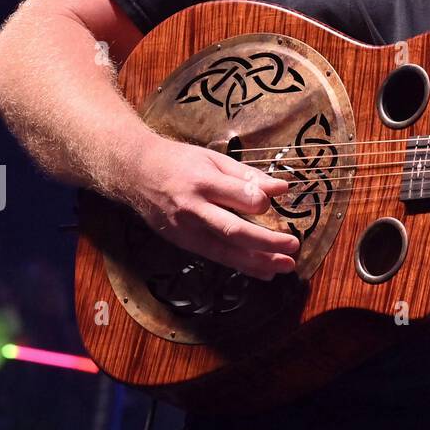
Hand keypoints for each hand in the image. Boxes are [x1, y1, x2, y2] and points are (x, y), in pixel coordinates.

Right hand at [125, 132, 300, 279]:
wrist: (136, 173)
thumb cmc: (180, 162)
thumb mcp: (214, 159)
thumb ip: (248, 176)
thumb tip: (282, 188)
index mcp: (202, 182)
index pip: (236, 196)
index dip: (260, 201)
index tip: (277, 199)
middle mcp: (193, 210)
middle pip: (233, 230)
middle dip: (266, 242)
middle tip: (293, 246)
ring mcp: (186, 230)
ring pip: (225, 251)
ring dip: (258, 262)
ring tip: (285, 266)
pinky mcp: (183, 243)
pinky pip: (216, 257)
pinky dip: (241, 265)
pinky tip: (263, 271)